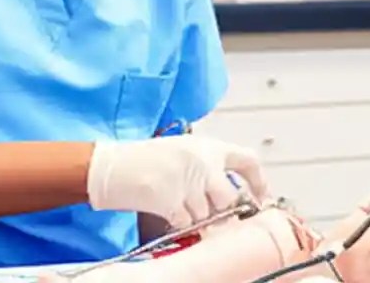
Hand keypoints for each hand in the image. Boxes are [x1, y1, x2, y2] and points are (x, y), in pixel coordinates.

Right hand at [87, 136, 266, 228]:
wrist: (109, 166)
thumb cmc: (140, 158)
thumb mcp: (180, 150)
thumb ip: (206, 167)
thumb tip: (225, 194)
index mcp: (207, 146)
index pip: (247, 160)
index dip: (258, 181)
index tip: (260, 196)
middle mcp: (203, 162)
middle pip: (229, 198)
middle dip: (219, 210)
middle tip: (204, 211)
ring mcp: (189, 182)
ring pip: (207, 214)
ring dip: (195, 217)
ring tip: (175, 204)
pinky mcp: (173, 201)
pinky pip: (187, 223)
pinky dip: (179, 224)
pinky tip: (166, 212)